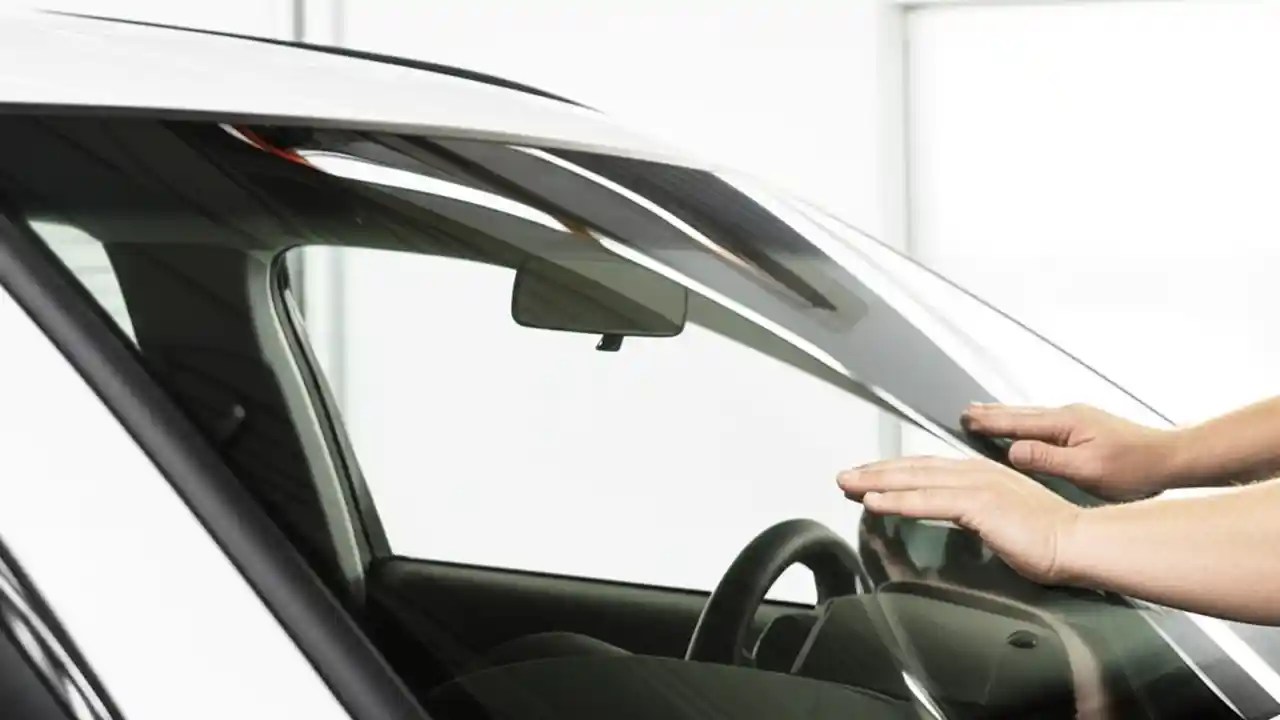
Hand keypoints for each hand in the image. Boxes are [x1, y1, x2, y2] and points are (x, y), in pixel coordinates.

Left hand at [838, 457, 1082, 584]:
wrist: (1080, 542)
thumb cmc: (1050, 538)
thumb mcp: (1005, 521)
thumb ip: (979, 516)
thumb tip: (965, 521)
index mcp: (983, 474)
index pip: (928, 468)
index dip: (895, 471)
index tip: (869, 476)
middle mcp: (976, 473)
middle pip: (914, 468)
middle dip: (875, 472)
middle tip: (845, 476)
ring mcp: (977, 485)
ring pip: (914, 480)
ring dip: (876, 483)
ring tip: (847, 486)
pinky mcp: (979, 504)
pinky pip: (928, 501)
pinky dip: (897, 500)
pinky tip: (874, 503)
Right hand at [962, 403, 1176, 500]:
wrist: (1172, 459)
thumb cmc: (1135, 468)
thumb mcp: (1088, 470)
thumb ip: (1048, 459)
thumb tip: (1012, 452)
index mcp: (1066, 423)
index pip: (1017, 422)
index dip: (988, 422)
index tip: (964, 420)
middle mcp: (1069, 415)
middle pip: (1020, 413)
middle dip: (991, 413)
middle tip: (965, 412)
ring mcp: (1077, 419)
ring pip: (1031, 415)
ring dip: (1005, 416)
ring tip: (984, 414)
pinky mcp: (1084, 427)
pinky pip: (1043, 421)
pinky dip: (1023, 422)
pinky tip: (1021, 428)